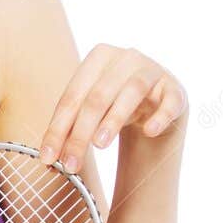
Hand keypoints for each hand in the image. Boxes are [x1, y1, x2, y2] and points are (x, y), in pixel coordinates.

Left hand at [38, 45, 186, 170]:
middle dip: (80, 133)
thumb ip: (69, 131)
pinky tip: (149, 132)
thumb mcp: (89, 113)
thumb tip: (48, 160)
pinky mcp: (175, 89)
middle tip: (71, 164)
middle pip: (97, 97)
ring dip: (113, 119)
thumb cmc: (115, 105)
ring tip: (99, 145)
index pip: (72, 97)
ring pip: (131, 92)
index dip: (57, 129)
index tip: (47, 159)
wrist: (156, 103)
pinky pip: (169, 101)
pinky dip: (159, 116)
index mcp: (97, 59)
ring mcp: (153, 71)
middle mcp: (125, 58)